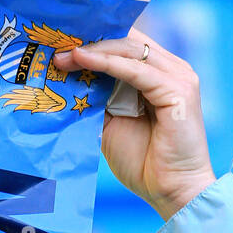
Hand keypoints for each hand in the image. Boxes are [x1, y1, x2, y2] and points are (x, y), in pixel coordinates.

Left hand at [53, 27, 216, 221]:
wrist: (170, 191)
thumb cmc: (143, 162)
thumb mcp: (111, 122)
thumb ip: (98, 98)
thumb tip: (68, 80)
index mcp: (159, 74)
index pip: (126, 44)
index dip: (94, 41)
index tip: (60, 46)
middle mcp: (172, 69)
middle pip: (127, 41)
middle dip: (89, 42)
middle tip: (55, 48)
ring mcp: (178, 77)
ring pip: (129, 50)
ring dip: (93, 51)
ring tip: (63, 55)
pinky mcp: (178, 90)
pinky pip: (135, 70)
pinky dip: (106, 63)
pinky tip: (82, 60)